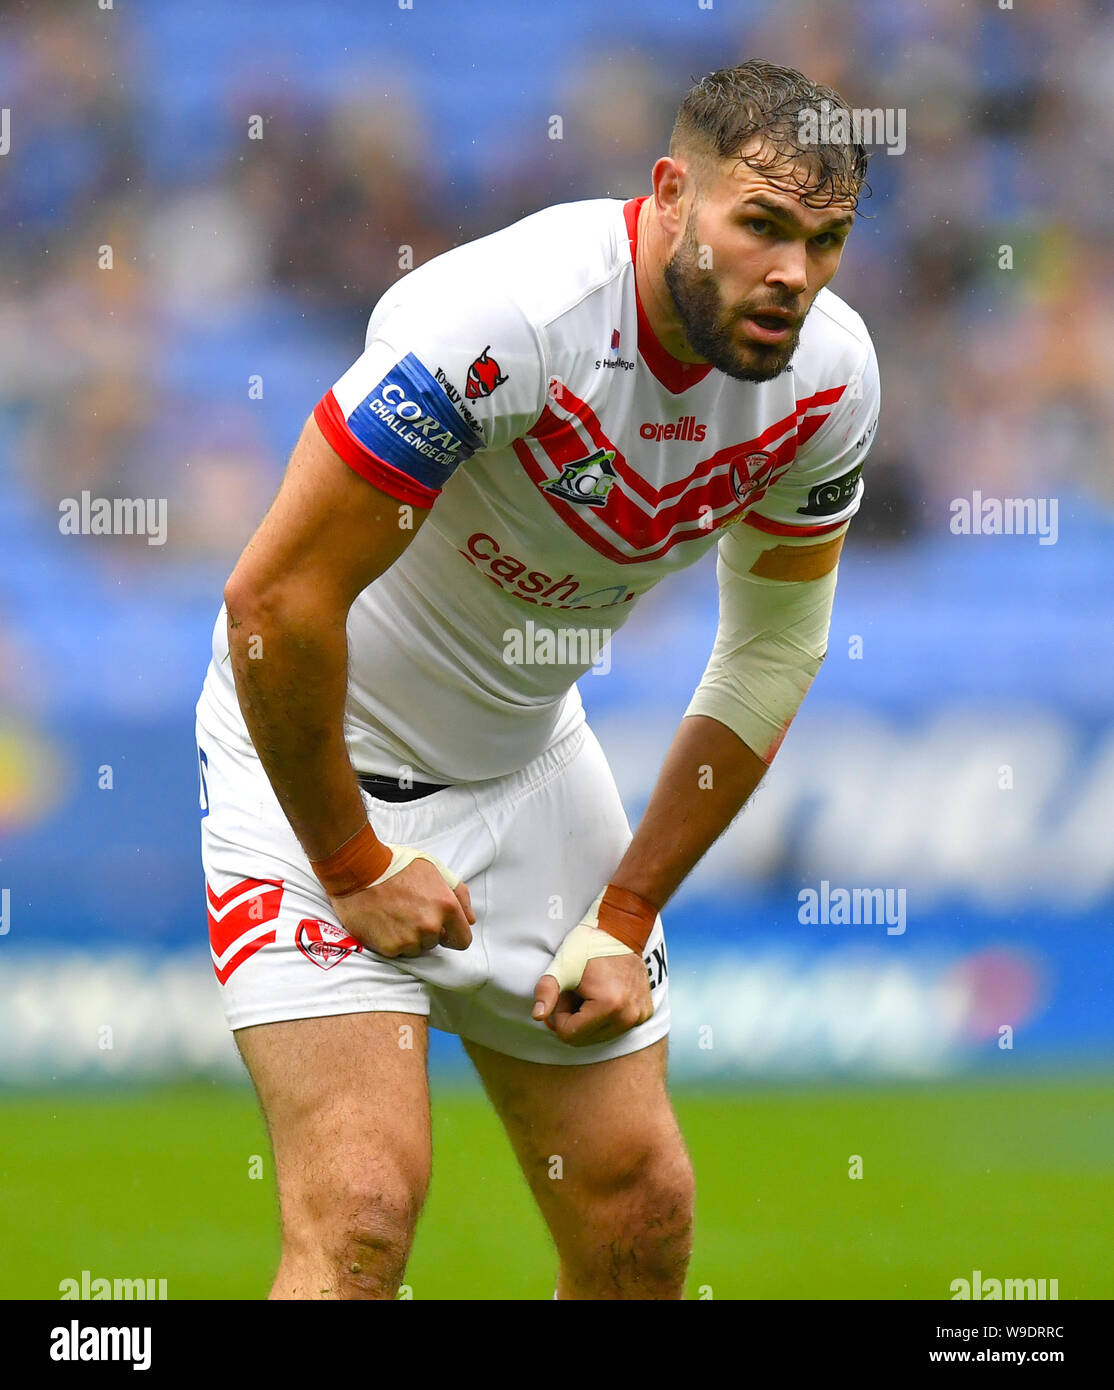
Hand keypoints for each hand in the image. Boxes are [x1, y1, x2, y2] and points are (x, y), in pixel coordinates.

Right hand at [328, 857, 473, 958]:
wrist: (359, 870)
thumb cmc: (397, 865)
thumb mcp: (435, 869)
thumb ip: (459, 895)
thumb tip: (471, 920)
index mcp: (447, 906)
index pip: (463, 940)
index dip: (453, 934)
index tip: (443, 929)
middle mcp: (431, 926)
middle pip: (436, 943)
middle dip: (427, 932)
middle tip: (409, 912)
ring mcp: (410, 939)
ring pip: (416, 949)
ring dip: (409, 938)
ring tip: (395, 915)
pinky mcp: (389, 948)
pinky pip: (397, 952)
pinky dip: (391, 942)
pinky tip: (384, 922)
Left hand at [532, 950, 652, 1046]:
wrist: (622, 929)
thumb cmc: (587, 945)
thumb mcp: (562, 966)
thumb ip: (547, 991)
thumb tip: (538, 1016)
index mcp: (609, 1007)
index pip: (570, 1034)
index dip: (561, 1013)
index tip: (568, 990)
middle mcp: (629, 1016)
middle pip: (585, 1039)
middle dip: (575, 1017)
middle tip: (578, 990)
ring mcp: (640, 1016)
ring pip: (600, 1036)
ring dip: (589, 1018)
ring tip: (592, 990)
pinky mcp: (646, 1013)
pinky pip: (616, 1028)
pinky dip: (606, 1016)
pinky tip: (607, 993)